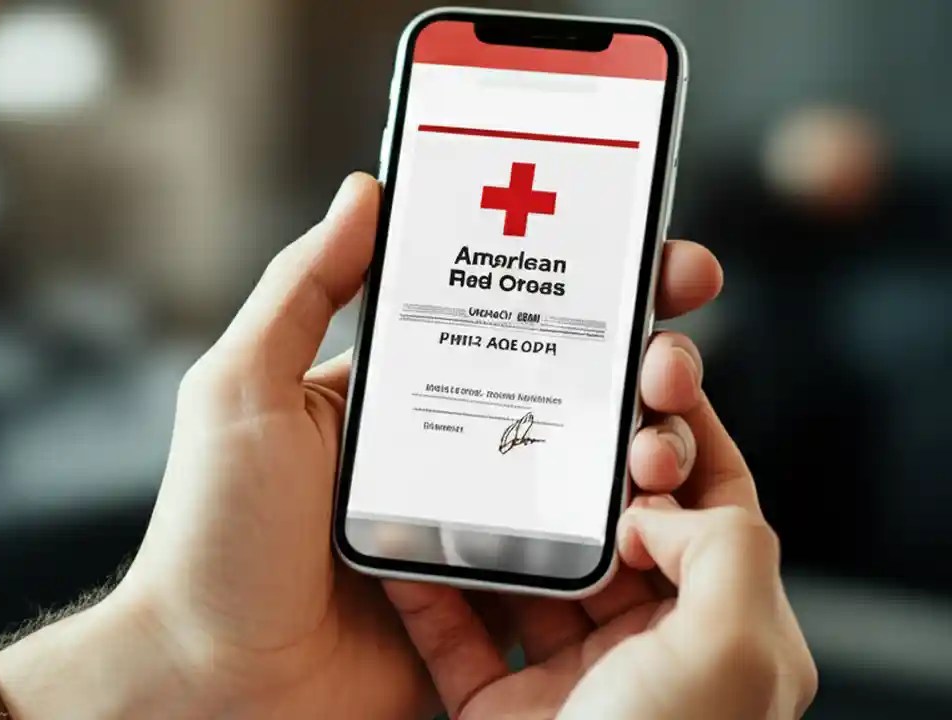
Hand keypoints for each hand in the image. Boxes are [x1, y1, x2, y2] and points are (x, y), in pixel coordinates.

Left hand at [0, 173, 727, 718]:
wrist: (218, 681)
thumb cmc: (213, 537)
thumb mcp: (243, 391)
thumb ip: (301, 290)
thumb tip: (363, 193)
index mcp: (388, 394)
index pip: (493, 317)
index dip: (569, 281)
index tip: (640, 254)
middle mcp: (437, 449)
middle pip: (558, 389)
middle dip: (633, 358)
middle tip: (676, 347)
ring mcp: (467, 525)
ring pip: (579, 470)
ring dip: (639, 440)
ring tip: (666, 428)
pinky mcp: (487, 597)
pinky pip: (567, 556)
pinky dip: (618, 532)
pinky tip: (652, 507)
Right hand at [385, 404, 817, 716]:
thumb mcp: (731, 652)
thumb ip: (726, 547)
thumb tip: (661, 499)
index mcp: (723, 630)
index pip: (715, 503)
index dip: (687, 431)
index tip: (650, 373)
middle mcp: (648, 646)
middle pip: (618, 522)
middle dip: (588, 456)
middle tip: (563, 398)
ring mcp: (569, 673)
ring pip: (529, 566)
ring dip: (496, 510)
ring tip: (468, 450)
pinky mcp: (498, 702)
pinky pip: (454, 628)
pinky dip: (425, 585)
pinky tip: (403, 540)